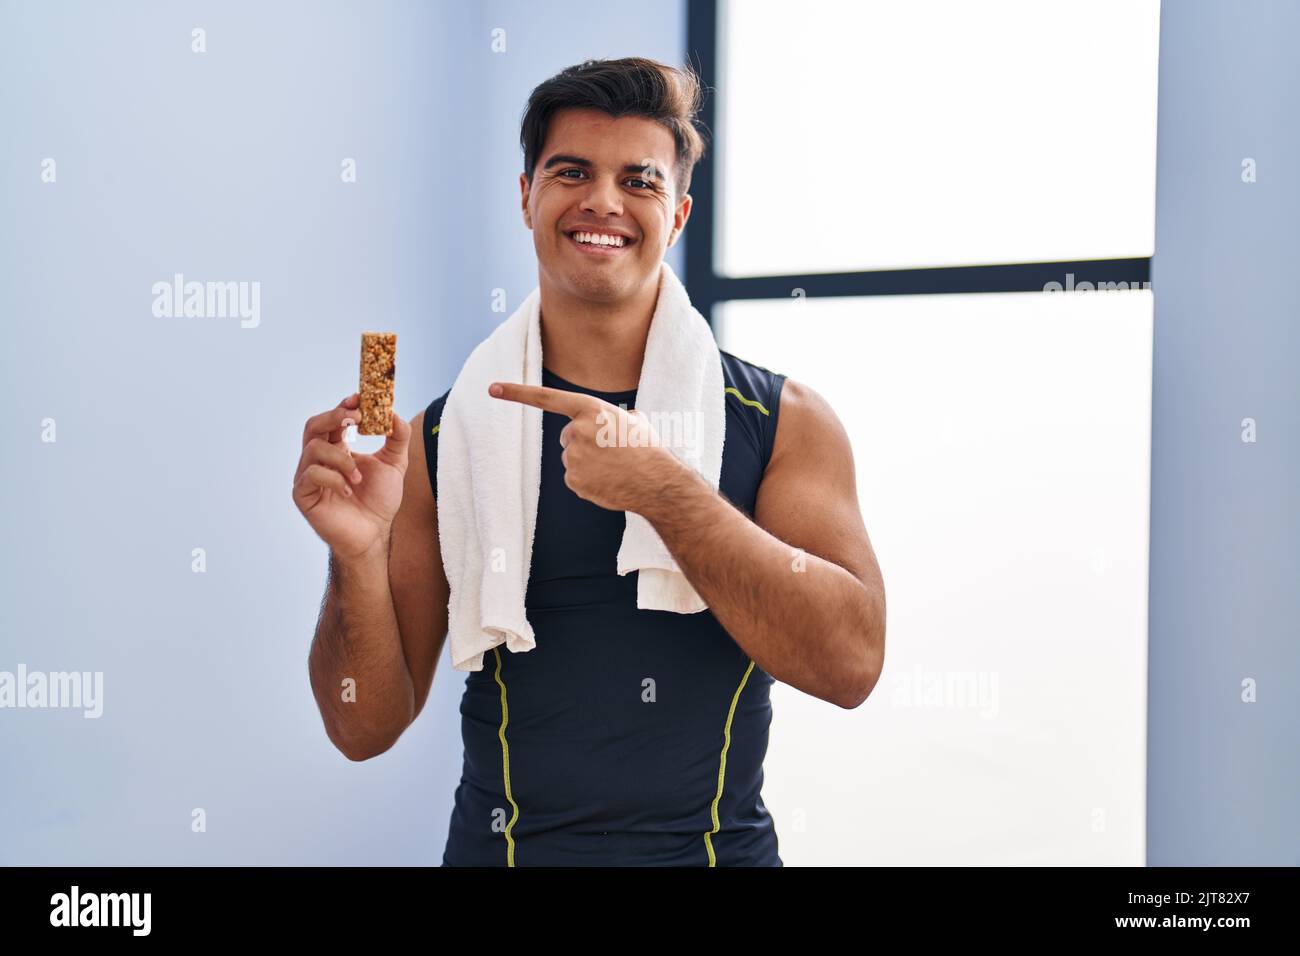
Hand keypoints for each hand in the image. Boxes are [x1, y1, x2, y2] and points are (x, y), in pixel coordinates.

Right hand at [292, 392, 410, 560]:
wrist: (373, 534)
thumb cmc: (379, 501)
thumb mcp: (395, 464)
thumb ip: (397, 438)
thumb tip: (394, 412)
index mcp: (337, 448)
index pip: (333, 420)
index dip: (344, 406)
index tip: (360, 397)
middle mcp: (319, 459)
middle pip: (313, 426)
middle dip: (333, 417)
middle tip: (355, 418)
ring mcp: (308, 476)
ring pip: (313, 449)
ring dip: (341, 458)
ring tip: (358, 477)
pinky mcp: (303, 495)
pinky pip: (311, 475)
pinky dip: (333, 478)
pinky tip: (348, 491)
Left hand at [488, 381, 686, 512]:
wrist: (657, 481)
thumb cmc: (648, 448)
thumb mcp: (633, 420)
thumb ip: (613, 418)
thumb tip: (619, 423)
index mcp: (590, 409)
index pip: (546, 398)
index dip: (517, 393)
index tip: (491, 388)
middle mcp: (576, 430)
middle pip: (568, 435)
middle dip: (585, 442)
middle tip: (613, 450)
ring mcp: (572, 456)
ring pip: (573, 458)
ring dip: (590, 462)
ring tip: (615, 467)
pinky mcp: (573, 480)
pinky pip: (575, 478)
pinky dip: (589, 481)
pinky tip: (608, 481)